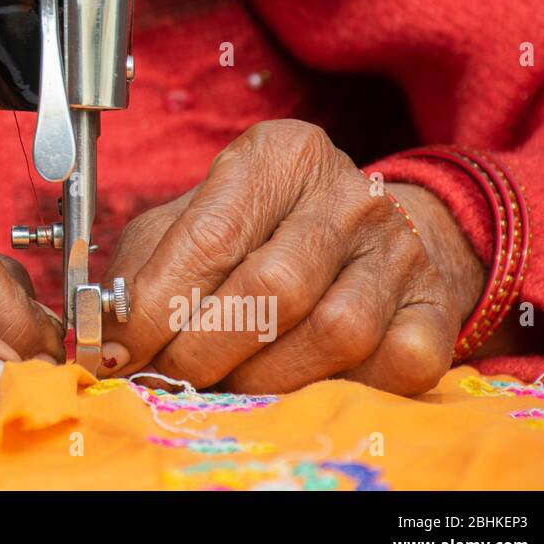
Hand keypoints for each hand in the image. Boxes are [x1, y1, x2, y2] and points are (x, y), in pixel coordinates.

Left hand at [102, 120, 485, 394]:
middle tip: (166, 377)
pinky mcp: (435, 308)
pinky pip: (393, 365)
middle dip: (203, 349)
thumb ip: (147, 266)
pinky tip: (298, 383)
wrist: (368, 233)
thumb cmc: (260, 228)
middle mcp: (347, 195)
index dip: (159, 305)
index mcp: (279, 155)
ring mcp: (400, 251)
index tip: (120, 349)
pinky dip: (338, 388)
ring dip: (264, 376)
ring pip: (333, 332)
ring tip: (225, 382)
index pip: (211, 236)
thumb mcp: (192, 220)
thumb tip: (107, 333)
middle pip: (272, 288)